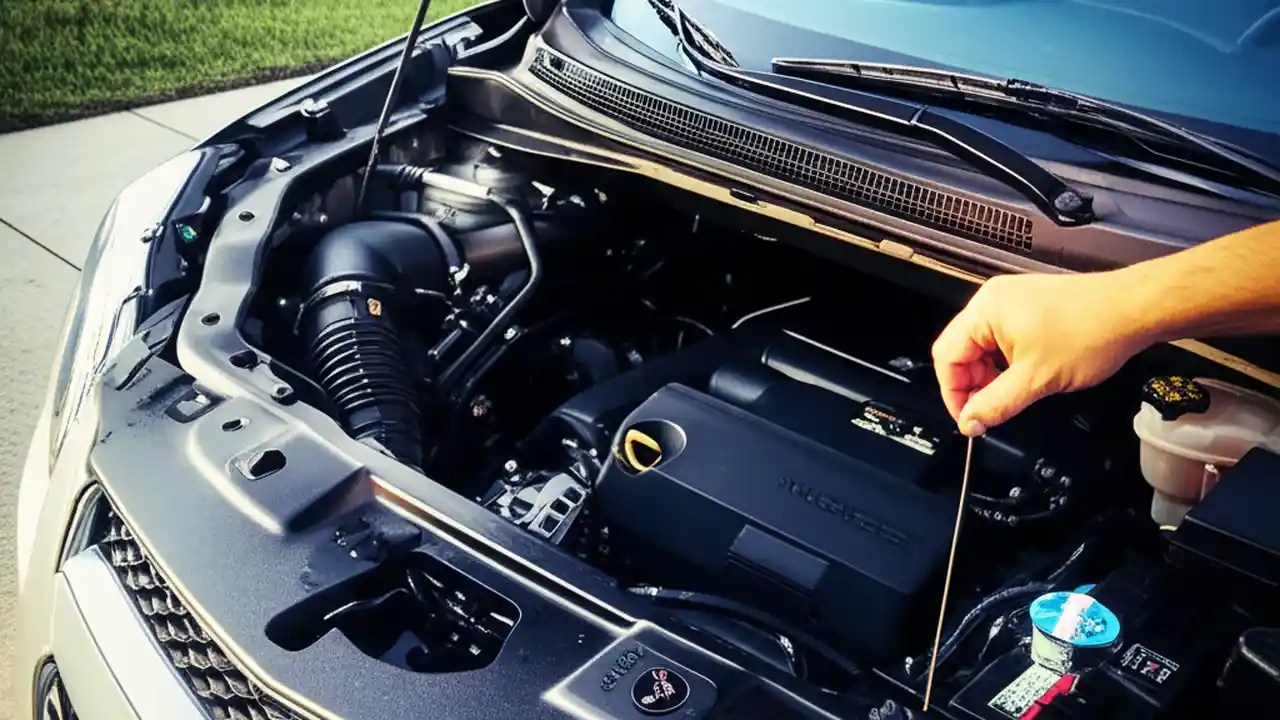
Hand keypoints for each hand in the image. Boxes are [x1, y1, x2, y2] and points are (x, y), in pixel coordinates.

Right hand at [931, 272, 1150, 435]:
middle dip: (975, 384)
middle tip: (993, 409)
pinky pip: (1004, 339)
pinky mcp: (1030, 307)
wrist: (1133, 310)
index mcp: (985, 311)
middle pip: (962, 351)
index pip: (946, 356)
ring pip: (984, 347)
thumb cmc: (1092, 331)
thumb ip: (995, 405)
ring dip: (994, 375)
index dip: (953, 393)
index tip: (969, 417)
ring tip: (1018, 391)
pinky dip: (1010, 362)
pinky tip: (1029, 375)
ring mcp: (1012, 301)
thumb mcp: (1035, 380)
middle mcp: (993, 301)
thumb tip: (970, 422)